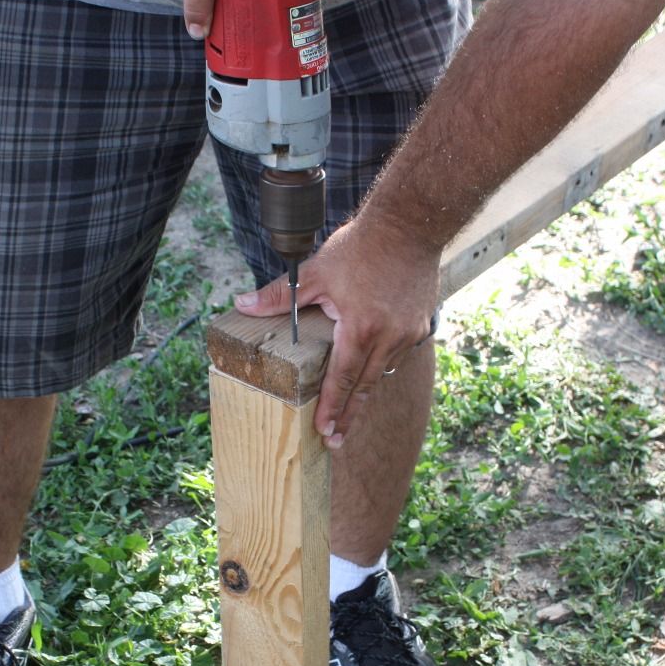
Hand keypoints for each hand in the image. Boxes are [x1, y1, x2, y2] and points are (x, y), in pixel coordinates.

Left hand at [235, 216, 440, 448]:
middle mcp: (388, 338)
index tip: (324, 432)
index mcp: (360, 330)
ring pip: (383, 371)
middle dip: (349, 416)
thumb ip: (279, 296)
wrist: (410, 224)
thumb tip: (243, 305)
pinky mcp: (422, 324)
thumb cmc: (362, 246)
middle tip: (336, 441)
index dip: (331, 408)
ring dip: (365, 391)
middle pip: (364, 386)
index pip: (341, 380)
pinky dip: (383, 363)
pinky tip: (372, 370)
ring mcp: (408, 333)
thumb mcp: (315, 272)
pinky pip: (398, 353)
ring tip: (351, 412)